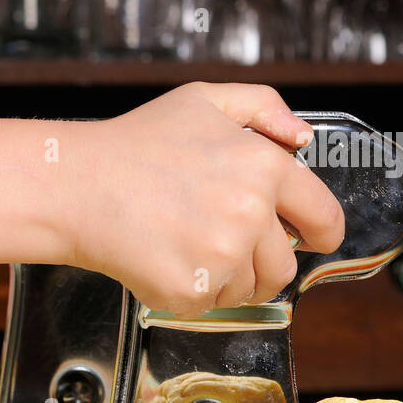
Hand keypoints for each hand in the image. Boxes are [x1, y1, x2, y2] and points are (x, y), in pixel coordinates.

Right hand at [69, 82, 343, 316]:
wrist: (77, 186)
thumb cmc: (134, 144)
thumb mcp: (203, 99)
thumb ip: (264, 107)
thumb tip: (302, 138)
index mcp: (265, 167)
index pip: (324, 217)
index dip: (323, 234)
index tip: (314, 241)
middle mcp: (251, 213)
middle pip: (284, 265)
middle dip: (262, 262)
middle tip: (224, 246)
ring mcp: (222, 256)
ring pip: (248, 289)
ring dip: (226, 277)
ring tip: (185, 247)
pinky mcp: (192, 290)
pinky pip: (209, 304)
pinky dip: (189, 290)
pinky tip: (164, 259)